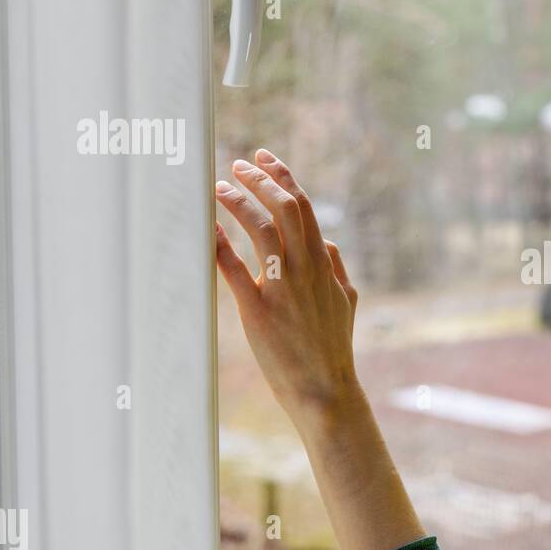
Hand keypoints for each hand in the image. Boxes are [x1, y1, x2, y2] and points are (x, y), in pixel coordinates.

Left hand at [214, 149, 361, 428]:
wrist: (325, 389)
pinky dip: (218, 242)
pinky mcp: (258, 309)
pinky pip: (233, 267)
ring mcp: (283, 287)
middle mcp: (305, 268)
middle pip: (284, 207)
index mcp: (322, 263)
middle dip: (259, 179)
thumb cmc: (333, 349)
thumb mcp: (346, 301)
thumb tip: (326, 244)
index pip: (303, 207)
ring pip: (261, 228)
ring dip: (238, 201)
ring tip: (218, 187)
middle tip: (237, 165)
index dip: (282, 177)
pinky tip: (205, 226)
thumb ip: (336, 269)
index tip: (264, 159)